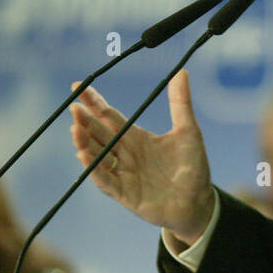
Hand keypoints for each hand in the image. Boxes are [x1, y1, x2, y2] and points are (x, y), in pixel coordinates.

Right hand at [69, 69, 213, 243]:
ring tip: (75, 130)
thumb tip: (182, 71)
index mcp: (136, 137)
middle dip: (85, 121)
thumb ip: (181, 103)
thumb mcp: (188, 132)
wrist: (198, 201)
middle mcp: (125, 153)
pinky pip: (105, 180)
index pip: (109, 115)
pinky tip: (84, 156)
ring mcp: (122, 173)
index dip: (93, 101)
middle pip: (99, 134)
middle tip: (74, 108)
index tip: (77, 86)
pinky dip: (94, 169)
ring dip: (84, 144)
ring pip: (97, 155)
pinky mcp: (124, 193)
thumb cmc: (192, 167)